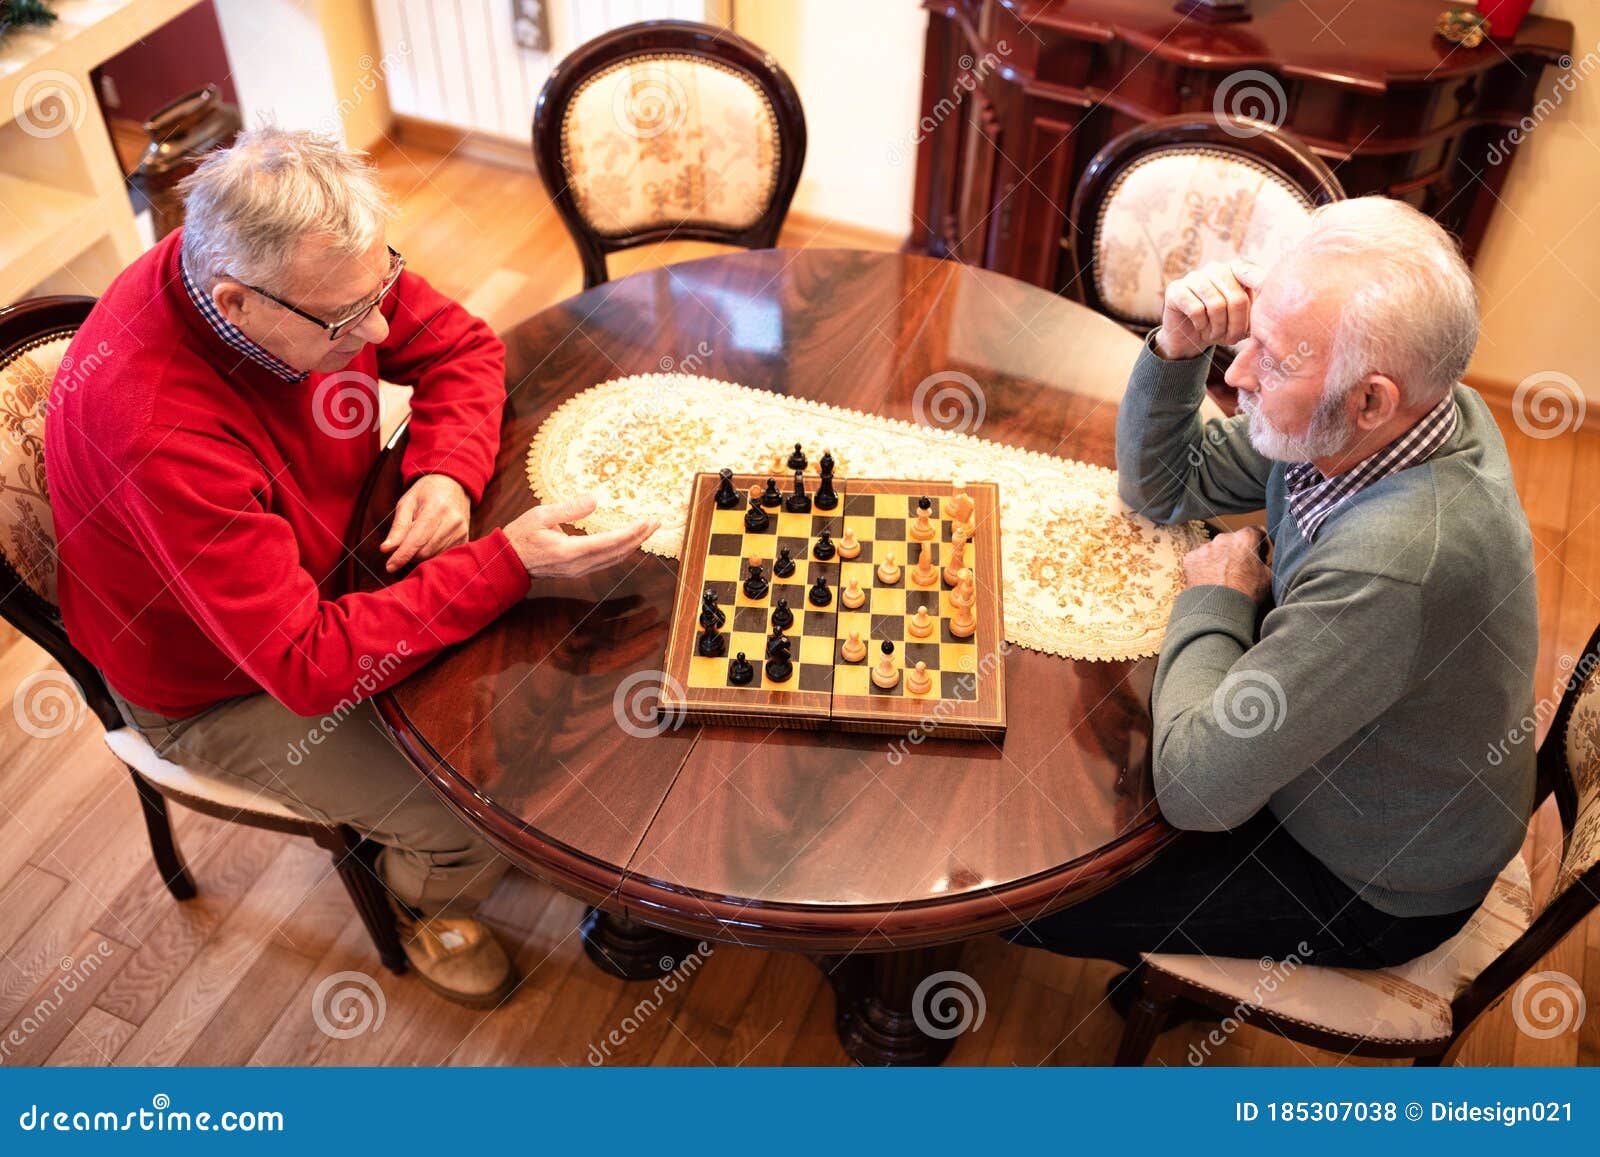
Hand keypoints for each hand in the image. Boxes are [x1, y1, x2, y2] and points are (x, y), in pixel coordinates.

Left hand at [382, 474, 471, 571]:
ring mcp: (461, 532)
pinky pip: (442, 555)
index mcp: (436, 509)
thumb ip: (398, 527)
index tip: (389, 566)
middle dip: (408, 555)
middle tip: (400, 547)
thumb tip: (386, 549)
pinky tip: (427, 543)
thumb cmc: (427, 493)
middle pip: (424, 552)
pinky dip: (430, 554)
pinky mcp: (464, 540)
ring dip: (419, 555)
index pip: (416, 540)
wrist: (454, 486)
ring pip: (433, 556)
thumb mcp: (407, 503)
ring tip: (415, 540)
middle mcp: (452, 522)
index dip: (401, 556)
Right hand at [502, 494, 657, 580]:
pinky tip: (629, 541)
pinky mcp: (577, 570)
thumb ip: (569, 509)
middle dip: (639, 537)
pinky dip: (620, 550)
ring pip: (613, 559)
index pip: (609, 543)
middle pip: (617, 552)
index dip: (631, 533)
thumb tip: (594, 499)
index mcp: (569, 551)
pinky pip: (605, 561)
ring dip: (632, 544)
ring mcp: (579, 570)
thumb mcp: (541, 515)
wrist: (507, 562)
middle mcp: (578, 565)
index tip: (647, 522)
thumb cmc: (520, 536)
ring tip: (647, 529)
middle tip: (656, 522)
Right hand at [1155, 259, 1264, 360]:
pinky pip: (1196, 309)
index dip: (1253, 310)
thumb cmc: (1220, 325)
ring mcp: (1194, 276)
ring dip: (1218, 328)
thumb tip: (1270, 308)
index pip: (1254, 284)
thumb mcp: (1244, 318)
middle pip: (1236, 298)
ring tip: (1215, 336)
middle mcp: (1216, 268)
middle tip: (1231, 339)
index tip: (1250, 329)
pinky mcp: (1175, 289)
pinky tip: (1200, 329)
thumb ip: (1258, 308)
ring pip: (1216, 304)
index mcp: (1236, 269)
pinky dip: (1201, 325)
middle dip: (1236, 325)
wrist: (1188, 338)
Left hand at [1182, 527, 1270, 604]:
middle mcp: (1223, 538)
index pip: (1256, 532)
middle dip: (1238, 552)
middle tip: (1240, 570)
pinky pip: (1199, 559)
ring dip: (1220, 559)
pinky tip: (1210, 580)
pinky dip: (1204, 567)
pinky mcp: (1190, 559)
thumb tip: (1266, 559)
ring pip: (1215, 549)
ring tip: (1223, 578)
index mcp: (1244, 538)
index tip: (1259, 555)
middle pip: (1233, 541)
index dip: (1260, 543)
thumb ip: (1269, 562)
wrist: (1219, 610)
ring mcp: (1204, 548)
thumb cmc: (1247, 593)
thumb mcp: (1269, 577)